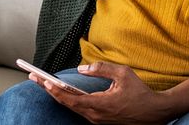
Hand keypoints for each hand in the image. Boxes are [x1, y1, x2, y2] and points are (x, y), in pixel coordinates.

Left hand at [31, 62, 171, 123]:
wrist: (155, 114)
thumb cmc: (140, 92)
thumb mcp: (122, 74)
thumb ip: (101, 68)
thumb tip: (81, 68)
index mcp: (99, 105)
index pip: (70, 98)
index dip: (53, 89)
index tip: (41, 80)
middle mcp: (95, 116)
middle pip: (66, 103)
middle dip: (49, 90)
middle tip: (33, 77)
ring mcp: (98, 121)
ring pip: (72, 108)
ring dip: (57, 95)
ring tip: (43, 83)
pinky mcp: (101, 121)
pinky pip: (80, 110)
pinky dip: (69, 101)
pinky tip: (61, 92)